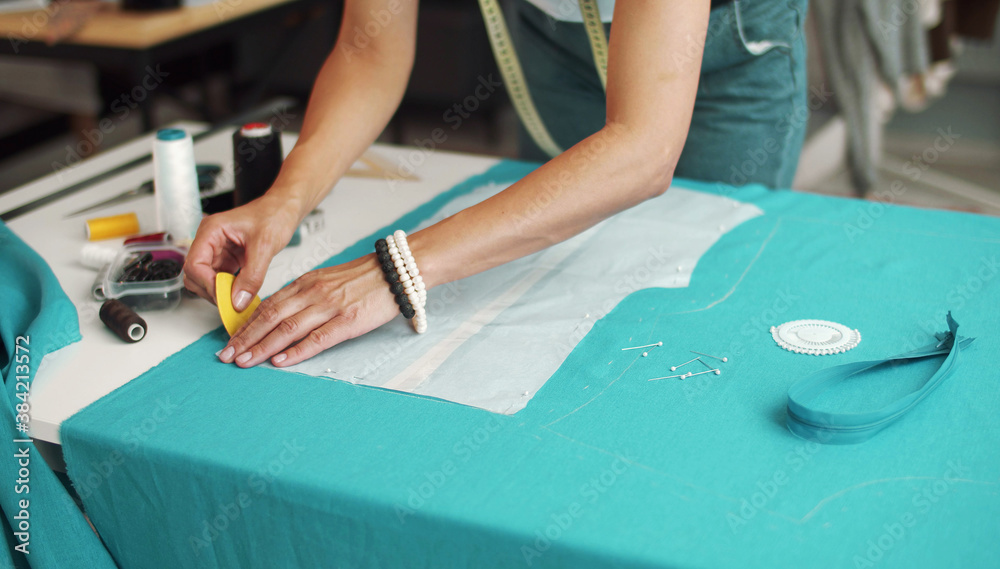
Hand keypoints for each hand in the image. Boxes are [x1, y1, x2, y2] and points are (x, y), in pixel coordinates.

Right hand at [183, 195, 299, 309]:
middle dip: (211, 291)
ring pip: (205, 280)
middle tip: (232, 302)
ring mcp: (217, 250)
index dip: (207, 284)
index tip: (225, 298)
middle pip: (195, 275)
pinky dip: (227, 290)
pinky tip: (240, 294)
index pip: (195, 264)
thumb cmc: (274, 215)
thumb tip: (238, 301)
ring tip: (238, 299)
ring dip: (218, 292)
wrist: (285, 209)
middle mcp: (209, 240)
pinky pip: (219, 279)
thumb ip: (252, 276)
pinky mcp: (227, 258)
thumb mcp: (265, 246)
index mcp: (211, 230)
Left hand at [217, 254, 400, 367]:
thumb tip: (280, 315)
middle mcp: (313, 293)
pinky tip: (280, 360)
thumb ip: (304, 295)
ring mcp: (330, 307)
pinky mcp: (348, 321)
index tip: (230, 340)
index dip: (246, 324)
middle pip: (270, 317)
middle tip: (226, 355)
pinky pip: (317, 338)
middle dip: (245, 338)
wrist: (397, 270)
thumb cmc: (365, 277)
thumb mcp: (327, 279)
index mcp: (306, 282)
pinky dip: (296, 350)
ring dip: (262, 346)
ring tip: (244, 361)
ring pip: (287, 328)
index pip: (267, 305)